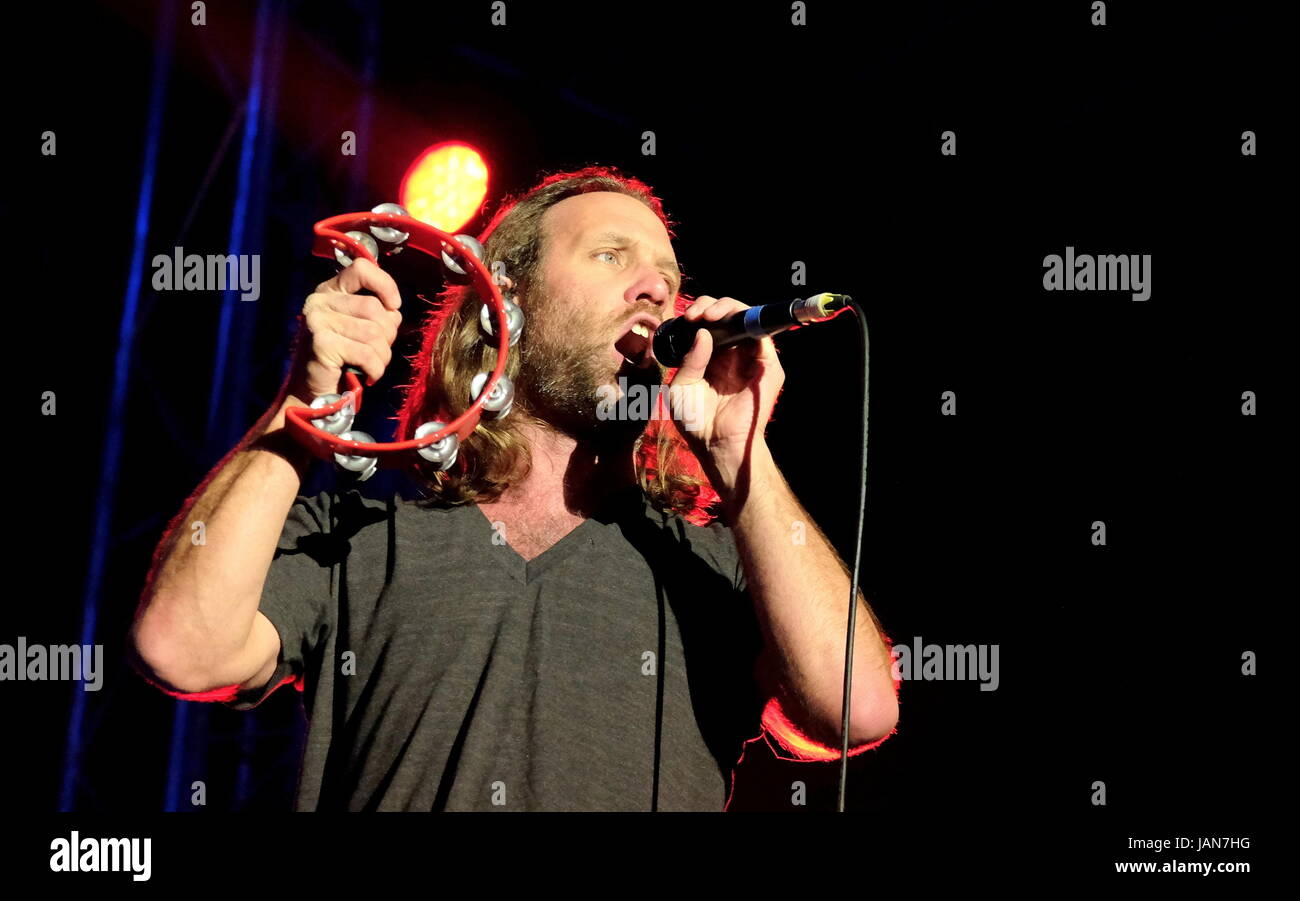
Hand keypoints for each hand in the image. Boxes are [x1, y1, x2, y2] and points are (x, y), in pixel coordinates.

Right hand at [287, 257, 403, 400]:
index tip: (394, 307)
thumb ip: (377, 312)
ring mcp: (317, 321)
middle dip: (387, 334)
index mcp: (330, 290)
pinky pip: (366, 354)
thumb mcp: (359, 327)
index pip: (361, 269)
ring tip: (373, 365)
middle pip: (374, 308)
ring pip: (373, 333)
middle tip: (378, 351)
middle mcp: (319, 300)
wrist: (315, 392)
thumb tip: (394, 310)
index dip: (386, 285)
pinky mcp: (321, 344)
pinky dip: (376, 369)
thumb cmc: (344, 358)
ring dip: (382, 355)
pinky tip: (369, 375)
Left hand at [665, 295, 784, 465]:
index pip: (709, 324)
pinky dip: (747, 320)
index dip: (698, 313)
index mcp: (712, 358)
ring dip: (728, 308)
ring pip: (746, 318)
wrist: (717, 445)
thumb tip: (703, 332)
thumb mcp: (681, 387)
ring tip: (708, 314)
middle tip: (695, 314)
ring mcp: (751, 358)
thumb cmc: (697, 421)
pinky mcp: (767, 365)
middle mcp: (733, 354)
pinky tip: (727, 321)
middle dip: (710, 305)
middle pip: (728, 316)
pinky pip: (763, 333)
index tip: (685, 319)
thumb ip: (690, 359)